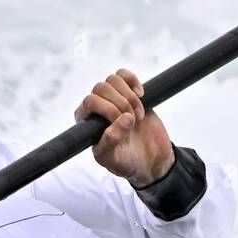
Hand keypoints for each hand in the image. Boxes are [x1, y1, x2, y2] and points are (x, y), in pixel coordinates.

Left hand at [75, 68, 174, 187]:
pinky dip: (133, 81)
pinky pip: (123, 74)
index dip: (108, 109)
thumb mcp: (113, 160)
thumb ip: (111, 142)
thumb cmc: (126, 163)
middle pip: (101, 87)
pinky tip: (141, 95)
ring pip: (113, 79)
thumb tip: (124, 119)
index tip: (124, 123)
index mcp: (86, 123)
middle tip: (134, 121)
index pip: (90, 101)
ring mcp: (112, 99)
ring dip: (130, 97)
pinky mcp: (129, 92)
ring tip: (138, 115)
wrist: (150, 160)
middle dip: (121, 104)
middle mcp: (96, 108)